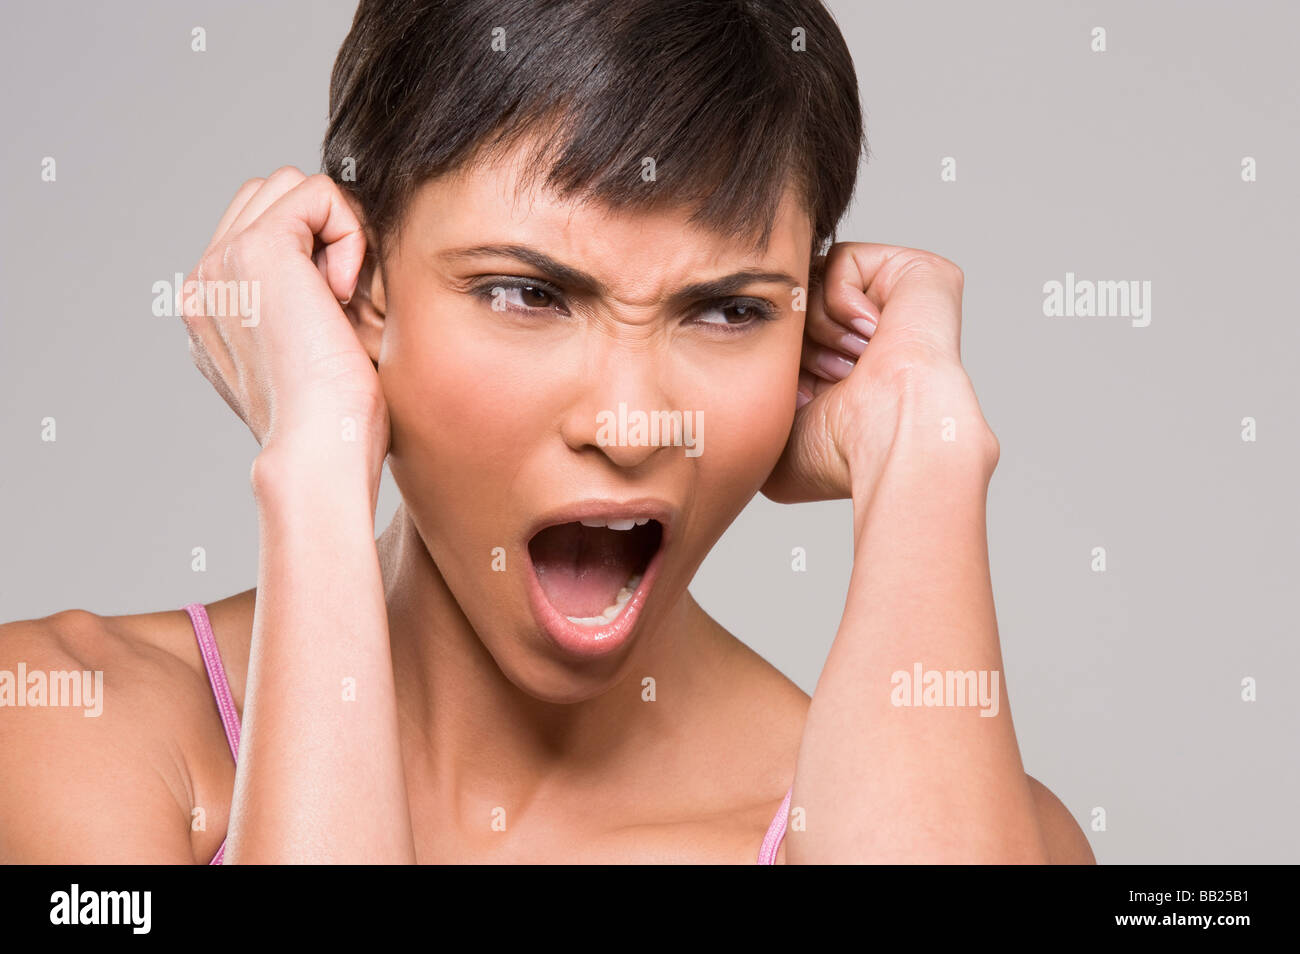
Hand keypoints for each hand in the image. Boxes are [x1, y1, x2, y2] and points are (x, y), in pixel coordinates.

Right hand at [182, 167, 387, 486]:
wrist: (316, 451)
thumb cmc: (335, 425)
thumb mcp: (313, 358)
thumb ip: (305, 310)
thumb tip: (336, 275)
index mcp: (213, 309)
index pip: (261, 228)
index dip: (315, 250)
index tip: (335, 314)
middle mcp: (207, 282)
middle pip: (270, 196)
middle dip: (322, 231)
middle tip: (343, 300)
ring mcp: (224, 263)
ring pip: (291, 186)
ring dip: (335, 230)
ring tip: (341, 296)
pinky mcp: (258, 249)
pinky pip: (318, 192)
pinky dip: (350, 231)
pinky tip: (345, 290)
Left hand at [762, 242, 993, 503]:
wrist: (889, 440)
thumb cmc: (838, 453)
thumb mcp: (774, 432)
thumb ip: (750, 398)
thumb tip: (719, 391)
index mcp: (847, 367)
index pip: (786, 331)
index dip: (780, 357)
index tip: (801, 394)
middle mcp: (872, 333)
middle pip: (798, 299)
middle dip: (800, 339)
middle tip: (829, 377)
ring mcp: (897, 301)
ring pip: (816, 277)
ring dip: (820, 325)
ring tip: (853, 365)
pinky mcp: (916, 272)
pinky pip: (842, 258)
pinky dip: (840, 299)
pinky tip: (870, 337)